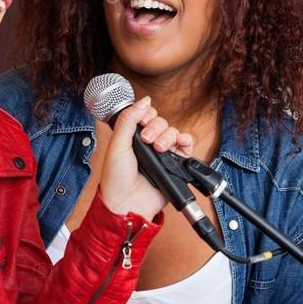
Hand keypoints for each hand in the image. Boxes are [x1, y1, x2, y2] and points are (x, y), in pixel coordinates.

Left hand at [98, 96, 194, 219]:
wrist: (127, 203)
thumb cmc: (116, 178)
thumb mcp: (118, 144)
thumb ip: (129, 120)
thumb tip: (144, 100)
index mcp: (133, 136)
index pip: (146, 115)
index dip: (146, 114)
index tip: (142, 121)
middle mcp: (148, 143)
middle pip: (161, 122)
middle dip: (156, 127)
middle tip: (147, 139)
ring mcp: (162, 154)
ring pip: (173, 132)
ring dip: (168, 136)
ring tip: (158, 148)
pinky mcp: (174, 165)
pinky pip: (186, 147)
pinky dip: (186, 141)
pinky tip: (180, 142)